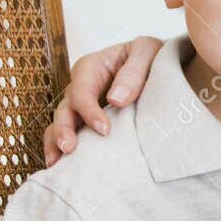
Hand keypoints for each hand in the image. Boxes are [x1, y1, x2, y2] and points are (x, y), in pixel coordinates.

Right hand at [45, 36, 163, 164]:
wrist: (164, 64)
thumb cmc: (153, 55)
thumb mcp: (146, 52)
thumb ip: (133, 72)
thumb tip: (116, 100)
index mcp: (92, 67)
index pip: (81, 90)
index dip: (88, 110)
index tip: (104, 130)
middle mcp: (82, 87)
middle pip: (65, 109)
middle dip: (63, 129)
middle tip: (69, 149)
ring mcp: (83, 106)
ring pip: (61, 124)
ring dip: (56, 143)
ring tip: (57, 164)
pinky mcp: (88, 122)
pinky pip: (72, 134)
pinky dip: (63, 149)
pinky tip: (63, 168)